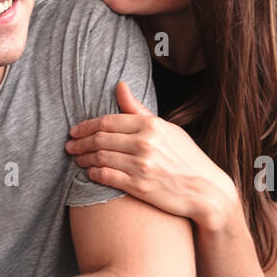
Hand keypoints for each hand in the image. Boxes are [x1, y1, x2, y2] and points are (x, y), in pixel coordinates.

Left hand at [65, 80, 237, 225]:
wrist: (207, 191)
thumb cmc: (186, 158)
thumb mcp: (167, 129)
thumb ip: (139, 110)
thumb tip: (119, 85)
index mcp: (151, 125)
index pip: (108, 122)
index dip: (86, 126)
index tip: (74, 131)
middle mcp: (145, 143)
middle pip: (100, 139)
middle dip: (80, 143)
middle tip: (69, 146)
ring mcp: (142, 165)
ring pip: (100, 158)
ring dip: (84, 158)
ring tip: (76, 159)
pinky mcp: (140, 186)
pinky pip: (107, 177)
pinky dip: (94, 174)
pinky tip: (89, 173)